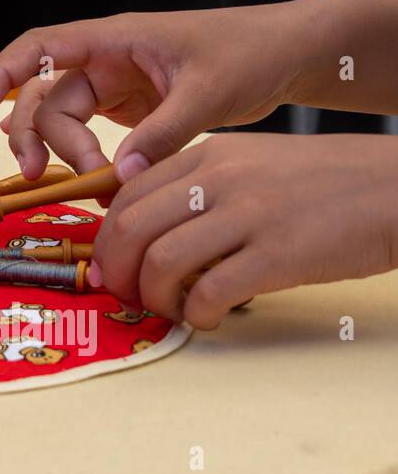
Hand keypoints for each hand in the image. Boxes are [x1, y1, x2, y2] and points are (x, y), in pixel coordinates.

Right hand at [0, 6, 300, 179]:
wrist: (284, 56)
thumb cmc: (249, 54)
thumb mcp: (208, 93)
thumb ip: (164, 134)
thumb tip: (123, 176)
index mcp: (116, 39)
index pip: (42, 47)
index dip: (2, 72)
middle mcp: (105, 58)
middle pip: (45, 95)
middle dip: (37, 136)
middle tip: (47, 177)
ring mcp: (113, 82)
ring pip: (59, 115)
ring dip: (53, 150)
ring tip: (65, 184)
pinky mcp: (127, 106)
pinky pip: (83, 127)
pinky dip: (68, 149)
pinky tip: (51, 166)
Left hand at [91, 133, 397, 328]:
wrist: (394, 187)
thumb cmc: (322, 183)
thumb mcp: (250, 164)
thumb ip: (197, 187)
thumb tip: (146, 233)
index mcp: (206, 156)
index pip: (125, 195)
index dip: (105, 239)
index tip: (107, 267)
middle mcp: (218, 179)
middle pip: (130, 228)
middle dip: (116, 271)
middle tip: (125, 296)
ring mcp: (248, 214)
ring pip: (161, 261)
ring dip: (152, 297)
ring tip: (170, 310)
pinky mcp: (279, 253)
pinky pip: (210, 291)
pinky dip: (196, 314)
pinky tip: (207, 318)